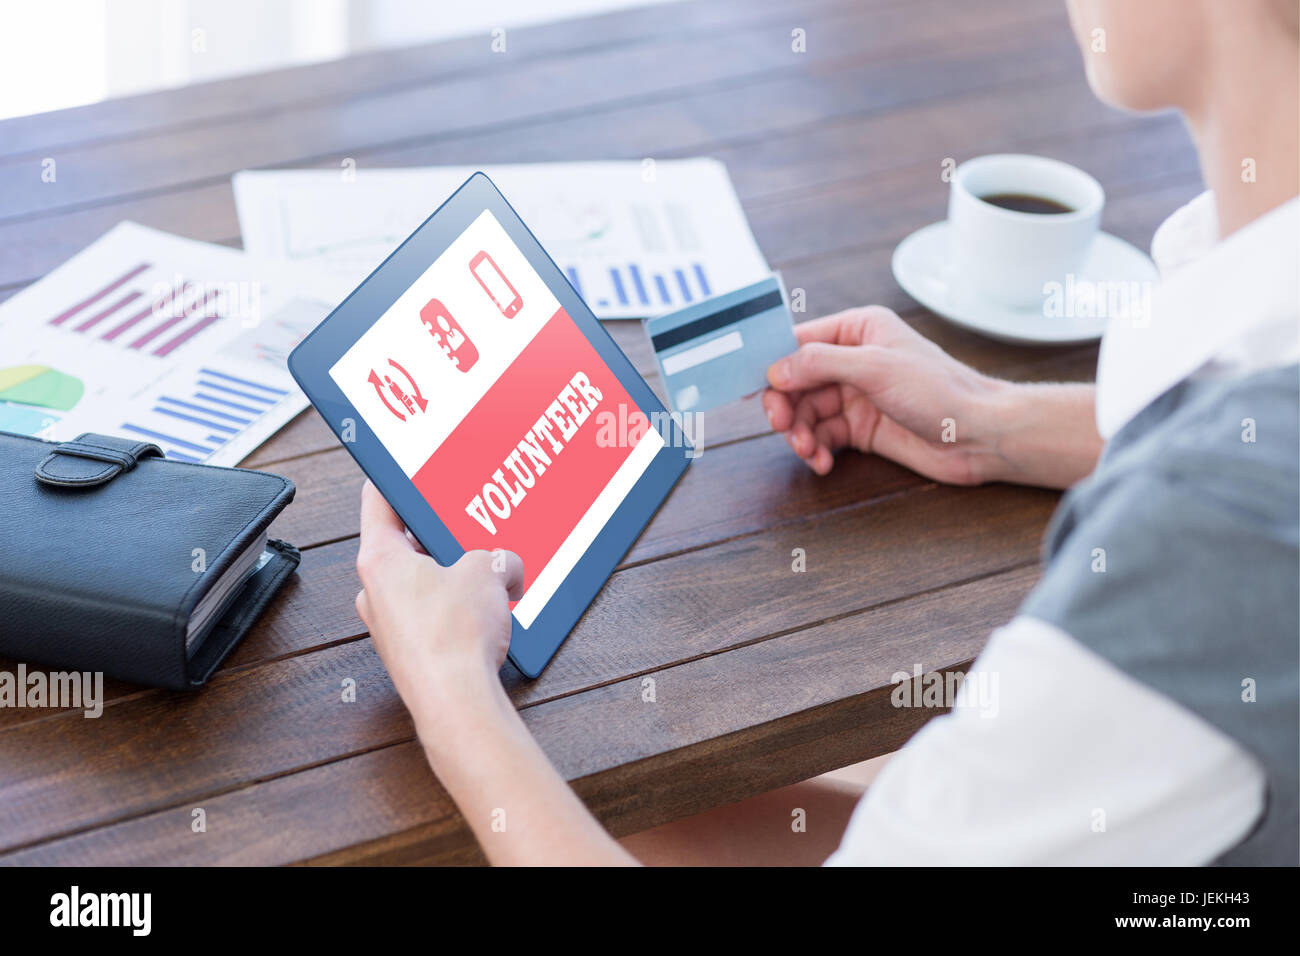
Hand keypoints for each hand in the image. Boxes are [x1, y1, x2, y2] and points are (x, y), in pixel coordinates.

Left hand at [354, 480, 522, 727]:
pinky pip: (435, 613)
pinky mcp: (412, 651)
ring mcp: (391, 624)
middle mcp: (376, 591)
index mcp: (379, 559)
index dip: (395, 477)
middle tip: (470, 521)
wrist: (456, 702)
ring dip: (455, 572)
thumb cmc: (454, 635)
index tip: (406, 463)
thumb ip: (499, 557)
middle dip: (442, 532)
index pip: (378, 500)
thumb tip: (507, 569)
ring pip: (424, 581)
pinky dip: (460, 605)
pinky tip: (491, 608)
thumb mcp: (489, 571)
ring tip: (491, 568)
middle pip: (406, 542)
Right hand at [763, 306, 1008, 482]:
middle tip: (780, 425)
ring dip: (799, 433)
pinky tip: (822, 462)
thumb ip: (820, 364)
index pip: (799, 341)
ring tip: (807, 450)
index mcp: (858, 330)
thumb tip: (775, 369)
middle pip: (796, 381)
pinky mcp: (861, 428)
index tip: (750, 386)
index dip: (772, 363)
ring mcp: (856, 396)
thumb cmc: (940, 391)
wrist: (979, 435)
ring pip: (806, 412)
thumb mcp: (875, 368)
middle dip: (785, 405)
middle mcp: (853, 360)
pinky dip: (816, 450)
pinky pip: (823, 436)